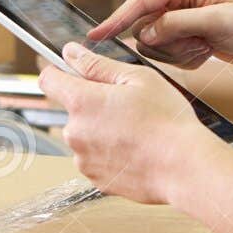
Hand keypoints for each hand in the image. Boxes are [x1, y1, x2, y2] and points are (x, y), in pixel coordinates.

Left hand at [38, 42, 215, 204]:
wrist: (184, 168)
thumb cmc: (167, 121)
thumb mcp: (138, 79)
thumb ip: (98, 65)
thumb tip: (71, 52)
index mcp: (82, 102)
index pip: (48, 80)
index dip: (59, 72)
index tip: (73, 73)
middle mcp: (75, 132)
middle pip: (72, 110)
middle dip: (93, 105)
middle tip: (127, 106)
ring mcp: (83, 159)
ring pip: (85, 136)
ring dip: (101, 131)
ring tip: (136, 132)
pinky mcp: (95, 180)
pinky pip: (96, 159)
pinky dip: (110, 154)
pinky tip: (135, 151)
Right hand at [89, 0, 232, 70]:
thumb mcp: (217, 21)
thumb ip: (178, 24)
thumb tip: (146, 33)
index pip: (139, 2)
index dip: (116, 20)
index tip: (95, 36)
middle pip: (145, 30)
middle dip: (169, 44)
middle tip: (200, 42)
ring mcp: (179, 20)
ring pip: (156, 47)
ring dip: (181, 53)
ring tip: (208, 46)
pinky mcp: (185, 37)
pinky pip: (170, 57)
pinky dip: (189, 59)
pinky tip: (209, 51)